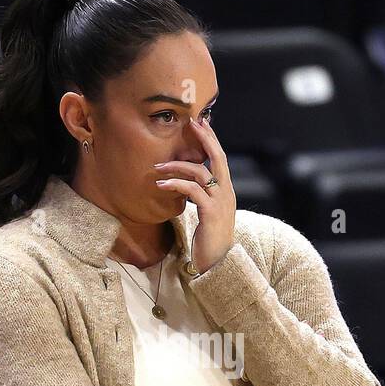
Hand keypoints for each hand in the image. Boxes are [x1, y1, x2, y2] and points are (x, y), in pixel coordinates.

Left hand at [153, 116, 235, 273]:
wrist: (219, 263)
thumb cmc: (209, 240)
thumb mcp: (206, 213)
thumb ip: (200, 197)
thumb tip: (184, 184)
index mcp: (225, 191)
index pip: (220, 159)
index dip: (211, 140)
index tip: (200, 123)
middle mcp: (226, 192)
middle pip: (218, 157)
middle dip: (205, 138)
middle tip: (191, 122)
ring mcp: (220, 202)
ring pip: (200, 173)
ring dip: (177, 166)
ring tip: (158, 168)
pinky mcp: (211, 213)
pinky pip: (192, 191)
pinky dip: (175, 185)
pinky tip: (160, 186)